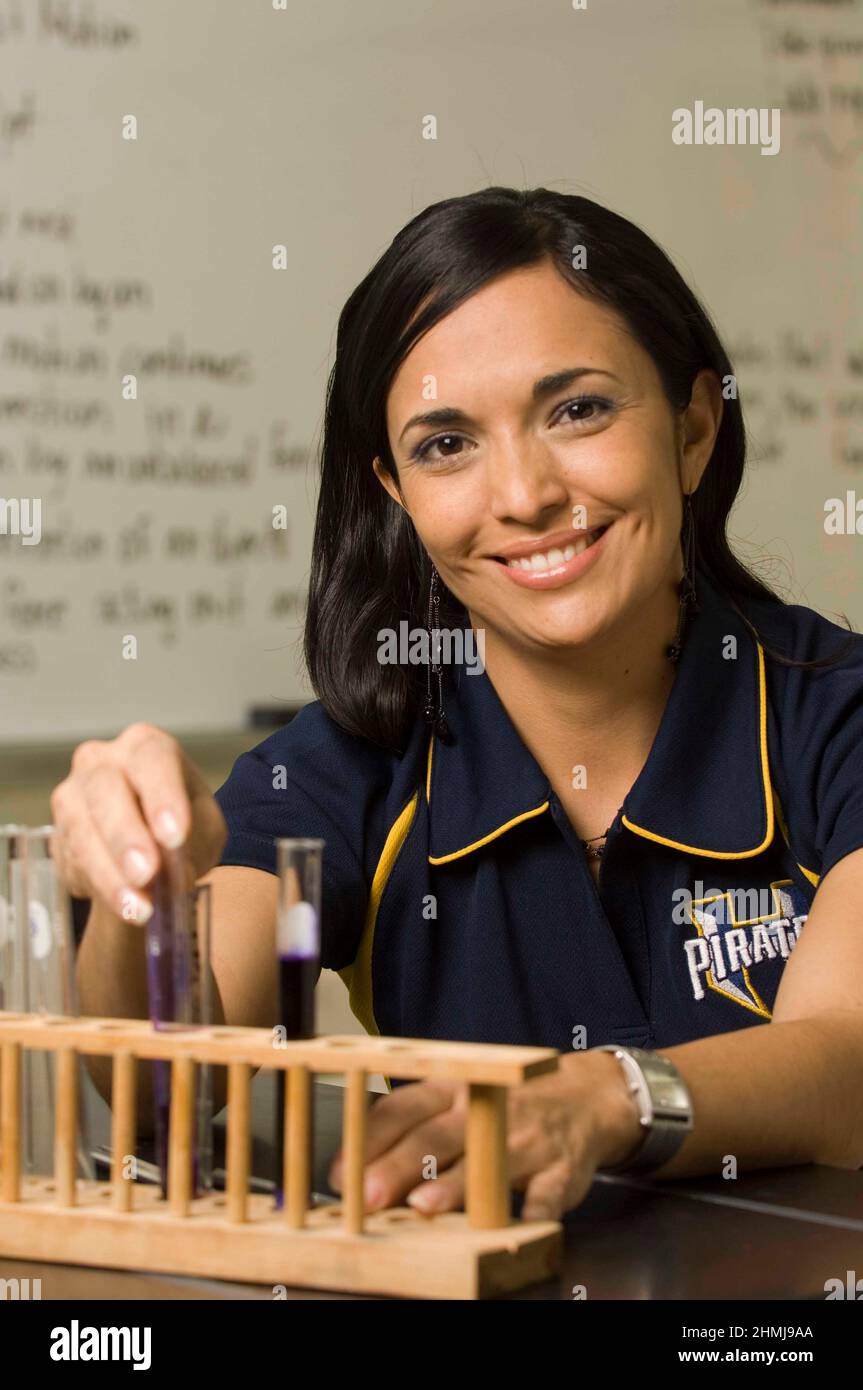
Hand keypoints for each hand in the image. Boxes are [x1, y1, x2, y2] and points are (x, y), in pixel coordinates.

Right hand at [50, 722, 226, 924]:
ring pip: (81, 829)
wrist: (149, 846)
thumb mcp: (205, 828)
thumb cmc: (182, 824)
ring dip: (109, 873)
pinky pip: (71, 860)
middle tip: (146, 874)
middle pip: (104, 788)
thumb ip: (196, 841)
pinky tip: (124, 907)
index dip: (162, 796)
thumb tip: (176, 873)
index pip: (151, 759)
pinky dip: (99, 887)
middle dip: (125, 835)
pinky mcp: (57, 834)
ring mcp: (72, 795)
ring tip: (138, 907)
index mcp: (145, 747)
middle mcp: (101, 761)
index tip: (174, 835)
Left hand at [328, 1049, 641, 1221]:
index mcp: (455, 1088)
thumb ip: (411, 1130)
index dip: (370, 1140)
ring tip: (424, 1206)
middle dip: (400, 1167)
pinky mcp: (561, 1170)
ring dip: (455, 1184)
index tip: (341, 1171)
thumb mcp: (457, 1098)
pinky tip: (514, 1224)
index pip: (404, 1108)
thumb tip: (353, 1171)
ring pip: (487, 1161)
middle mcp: (488, 1109)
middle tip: (368, 1195)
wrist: (584, 1096)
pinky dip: (532, 1211)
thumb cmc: (505, 1102)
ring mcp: (527, 1140)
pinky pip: (547, 1193)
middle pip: (437, 1136)